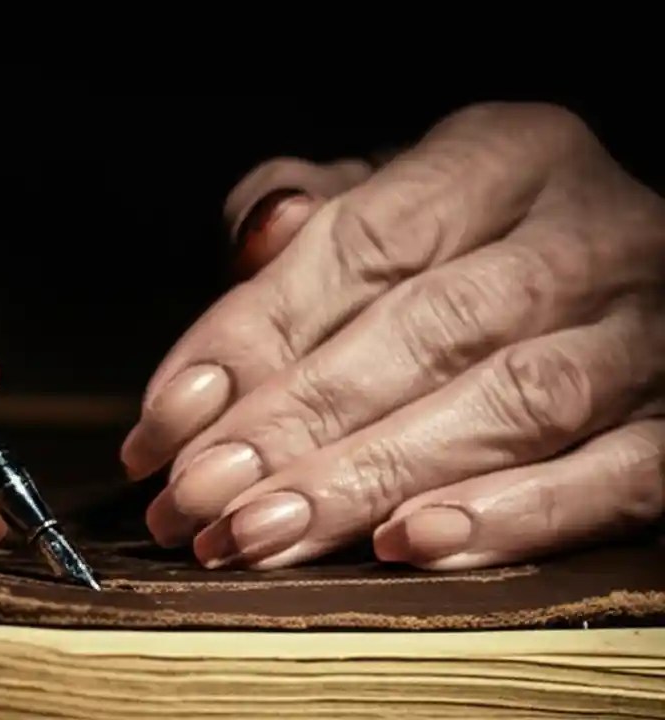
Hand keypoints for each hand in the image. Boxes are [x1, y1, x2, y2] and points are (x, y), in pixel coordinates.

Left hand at [122, 103, 664, 570]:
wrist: (635, 282)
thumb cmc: (486, 248)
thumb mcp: (406, 202)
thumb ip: (322, 215)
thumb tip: (254, 236)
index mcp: (508, 158)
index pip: (359, 246)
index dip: (252, 337)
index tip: (166, 418)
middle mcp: (590, 233)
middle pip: (423, 331)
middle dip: (291, 423)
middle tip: (194, 497)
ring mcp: (650, 332)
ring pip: (506, 405)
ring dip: (367, 478)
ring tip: (258, 533)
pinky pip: (613, 477)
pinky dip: (511, 515)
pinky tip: (406, 545)